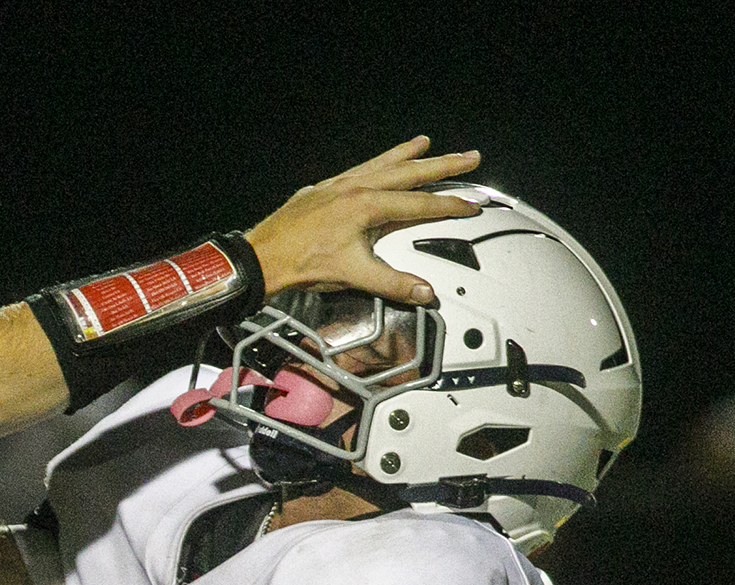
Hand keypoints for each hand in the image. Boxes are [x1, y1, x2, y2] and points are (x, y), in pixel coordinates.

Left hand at [244, 136, 482, 304]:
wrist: (262, 257)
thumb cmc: (301, 264)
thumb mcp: (352, 275)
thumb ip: (391, 283)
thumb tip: (423, 292)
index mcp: (366, 205)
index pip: (419, 205)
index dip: (449, 207)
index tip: (472, 206)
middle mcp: (355, 187)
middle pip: (408, 173)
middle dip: (442, 165)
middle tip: (470, 157)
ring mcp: (338, 185)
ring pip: (381, 164)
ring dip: (407, 154)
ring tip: (426, 143)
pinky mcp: (324, 189)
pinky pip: (359, 168)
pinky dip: (376, 161)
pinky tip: (380, 161)